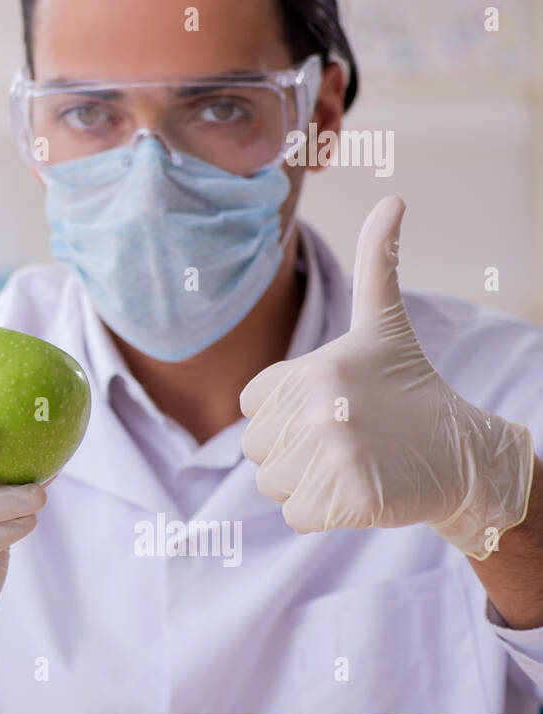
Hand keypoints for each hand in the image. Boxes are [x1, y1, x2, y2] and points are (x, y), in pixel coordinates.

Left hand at [240, 197, 533, 559]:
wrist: (462, 454)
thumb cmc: (410, 387)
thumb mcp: (385, 324)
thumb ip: (378, 262)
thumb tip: (393, 197)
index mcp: (311, 369)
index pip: (250, 407)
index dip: (282, 413)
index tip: (329, 406)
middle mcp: (318, 409)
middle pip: (258, 449)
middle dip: (294, 451)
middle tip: (347, 438)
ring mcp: (335, 457)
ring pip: (274, 484)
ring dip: (308, 483)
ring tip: (354, 461)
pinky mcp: (350, 499)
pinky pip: (298, 516)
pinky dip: (323, 513)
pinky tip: (360, 489)